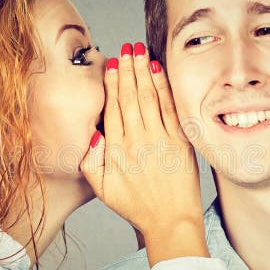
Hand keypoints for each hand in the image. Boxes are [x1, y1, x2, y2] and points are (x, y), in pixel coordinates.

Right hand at [81, 42, 206, 265]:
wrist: (170, 221)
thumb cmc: (136, 206)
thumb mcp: (102, 190)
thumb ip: (90, 162)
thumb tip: (92, 134)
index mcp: (116, 151)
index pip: (112, 108)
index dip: (112, 82)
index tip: (112, 63)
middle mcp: (136, 141)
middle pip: (129, 97)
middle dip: (127, 69)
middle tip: (126, 47)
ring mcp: (159, 140)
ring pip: (148, 97)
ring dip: (143, 71)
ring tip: (139, 50)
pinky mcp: (179, 142)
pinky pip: (170, 108)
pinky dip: (163, 87)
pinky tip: (158, 70)